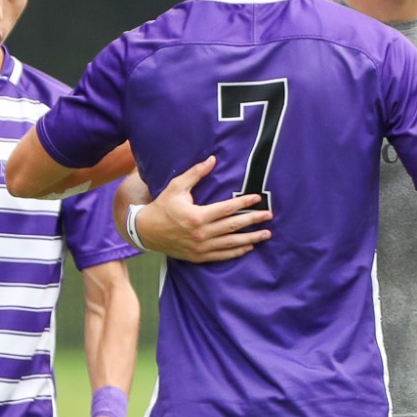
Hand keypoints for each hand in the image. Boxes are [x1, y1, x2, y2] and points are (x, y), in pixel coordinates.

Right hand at [135, 156, 271, 262]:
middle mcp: (202, 233)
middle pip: (234, 226)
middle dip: (253, 221)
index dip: (244, 203)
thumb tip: (212, 159)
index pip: (227, 209)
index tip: (257, 199)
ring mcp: (201, 247)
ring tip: (266, 234)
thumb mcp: (176, 187)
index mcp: (198, 216)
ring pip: (231, 243)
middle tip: (269, 216)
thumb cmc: (162, 206)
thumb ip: (195, 174)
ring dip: (251, 239)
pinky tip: (249, 247)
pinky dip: (237, 252)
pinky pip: (223, 255)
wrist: (146, 231)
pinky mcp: (199, 256)